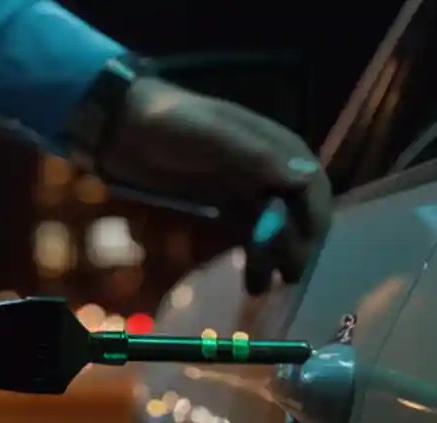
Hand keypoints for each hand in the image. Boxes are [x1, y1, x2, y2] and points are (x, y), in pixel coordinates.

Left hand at [100, 77, 332, 294]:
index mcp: (274, 145)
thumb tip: (305, 177)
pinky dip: (252, 254)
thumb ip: (257, 156)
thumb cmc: (171, 122)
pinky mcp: (220, 204)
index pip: (310, 184)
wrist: (123, 126)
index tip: (305, 247)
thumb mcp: (214, 135)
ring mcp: (243, 187)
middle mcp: (266, 168)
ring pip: (272, 227)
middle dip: (295, 243)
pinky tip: (252, 278)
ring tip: (263, 286)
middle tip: (286, 278)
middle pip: (296, 211)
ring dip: (274, 255)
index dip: (314, 215)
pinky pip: (247, 232)